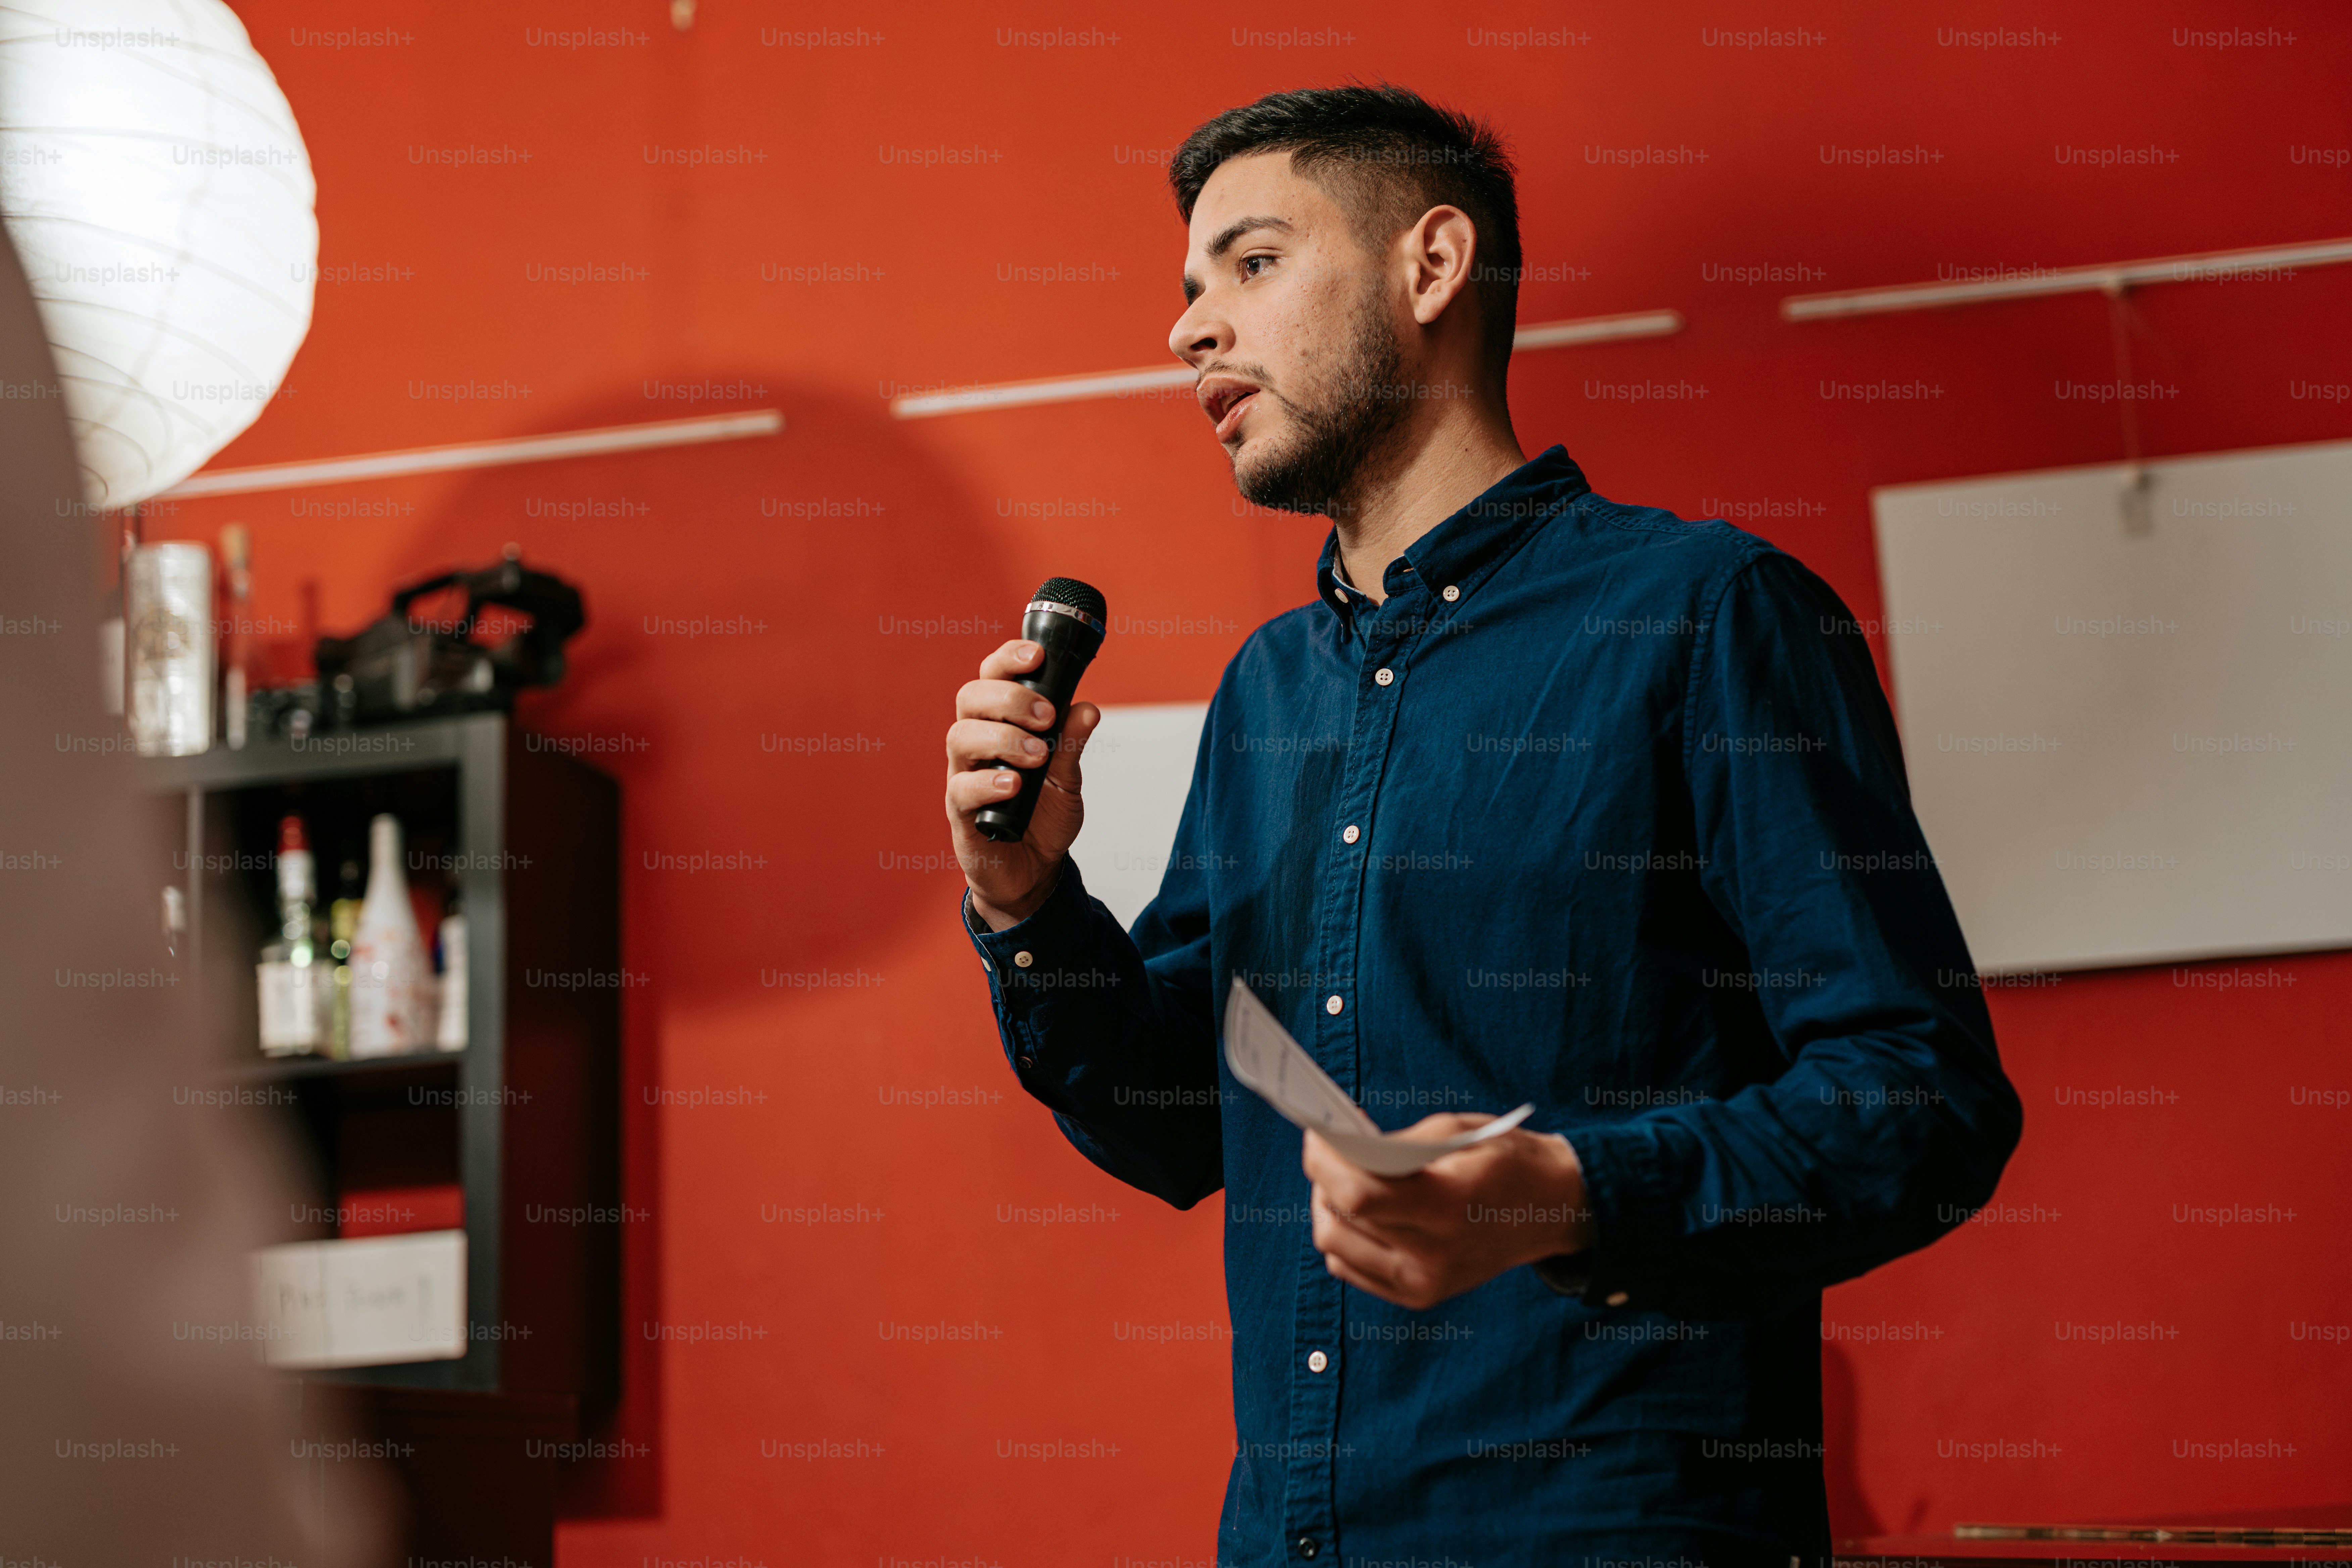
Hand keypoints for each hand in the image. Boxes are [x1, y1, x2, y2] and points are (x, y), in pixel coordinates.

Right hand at [944, 638, 1101, 929]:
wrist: (1032, 871)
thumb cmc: (1042, 817)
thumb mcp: (1068, 779)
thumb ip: (1072, 744)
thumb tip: (1087, 709)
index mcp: (999, 724)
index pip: (991, 677)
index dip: (1008, 659)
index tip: (1036, 656)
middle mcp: (976, 744)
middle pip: (970, 698)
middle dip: (1009, 698)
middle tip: (1046, 717)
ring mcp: (964, 776)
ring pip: (961, 737)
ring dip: (1003, 738)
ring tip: (1037, 754)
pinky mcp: (960, 812)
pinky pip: (961, 789)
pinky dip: (987, 783)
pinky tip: (1013, 784)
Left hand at [1305, 1114, 1595, 1310]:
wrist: (1554, 1208)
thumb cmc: (1505, 1160)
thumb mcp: (1453, 1132)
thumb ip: (1392, 1146)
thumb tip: (1336, 1149)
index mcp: (1447, 1205)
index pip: (1358, 1196)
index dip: (1323, 1162)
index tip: (1316, 1133)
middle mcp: (1434, 1255)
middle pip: (1337, 1222)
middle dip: (1322, 1179)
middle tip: (1332, 1152)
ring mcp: (1425, 1283)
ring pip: (1335, 1248)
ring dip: (1328, 1209)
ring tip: (1346, 1180)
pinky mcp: (1419, 1297)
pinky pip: (1350, 1268)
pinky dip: (1344, 1238)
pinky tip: (1363, 1213)